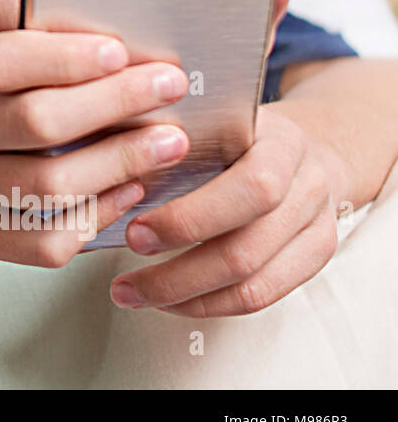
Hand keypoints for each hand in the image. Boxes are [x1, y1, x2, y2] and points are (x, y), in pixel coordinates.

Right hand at [0, 0, 191, 266]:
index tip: (120, 51)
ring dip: (120, 165)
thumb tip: (113, 36)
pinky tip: (129, 190)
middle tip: (172, 86)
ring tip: (170, 142)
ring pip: (46, 188)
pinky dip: (95, 218)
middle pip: (35, 124)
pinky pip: (41, 242)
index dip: (63, 59)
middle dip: (114, 104)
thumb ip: (36, 11)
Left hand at [109, 107, 343, 316]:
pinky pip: (261, 297)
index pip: (251, 188)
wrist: (302, 147)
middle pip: (246, 248)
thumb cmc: (239, 131)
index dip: (190, 218)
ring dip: (184, 297)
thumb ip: (168, 134)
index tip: (134, 232)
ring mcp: (317, 227)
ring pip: (252, 284)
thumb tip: (103, 160)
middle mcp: (307, 187)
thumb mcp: (211, 116)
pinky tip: (169, 300)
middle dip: (177, 273)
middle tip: (123, 281)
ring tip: (132, 294)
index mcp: (281, 142)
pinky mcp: (314, 258)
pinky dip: (209, 305)